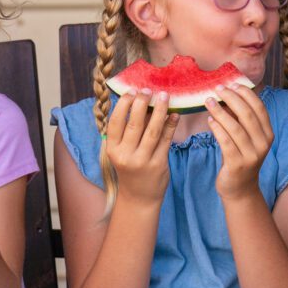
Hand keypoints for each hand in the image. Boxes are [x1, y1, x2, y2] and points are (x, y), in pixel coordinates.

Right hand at [105, 90, 177, 204]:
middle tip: (149, 90)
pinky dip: (171, 125)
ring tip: (165, 96)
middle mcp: (126, 155)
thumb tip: (141, 103)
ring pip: (153, 130)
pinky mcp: (158, 165)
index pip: (116, 122)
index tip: (131, 91)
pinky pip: (166, 140)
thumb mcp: (122, 153)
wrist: (139, 198)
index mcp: (112, 150)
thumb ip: (127, 132)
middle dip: (143, 103)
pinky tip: (175, 114)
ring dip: (160, 111)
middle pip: (135, 124)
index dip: (123, 105)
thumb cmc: (130, 169)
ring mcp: (143, 161)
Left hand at [206, 83, 272, 201]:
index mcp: (268, 134)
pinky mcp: (238, 165)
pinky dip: (217, 129)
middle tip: (217, 88)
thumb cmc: (240, 157)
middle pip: (248, 115)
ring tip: (209, 101)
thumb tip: (228, 94)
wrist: (240, 188)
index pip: (259, 108)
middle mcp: (263, 144)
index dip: (246, 94)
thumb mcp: (245, 138)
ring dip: (220, 112)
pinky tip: (210, 120)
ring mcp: (252, 155)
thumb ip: (240, 120)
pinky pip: (226, 142)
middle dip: (232, 98)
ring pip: (235, 128)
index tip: (232, 83)